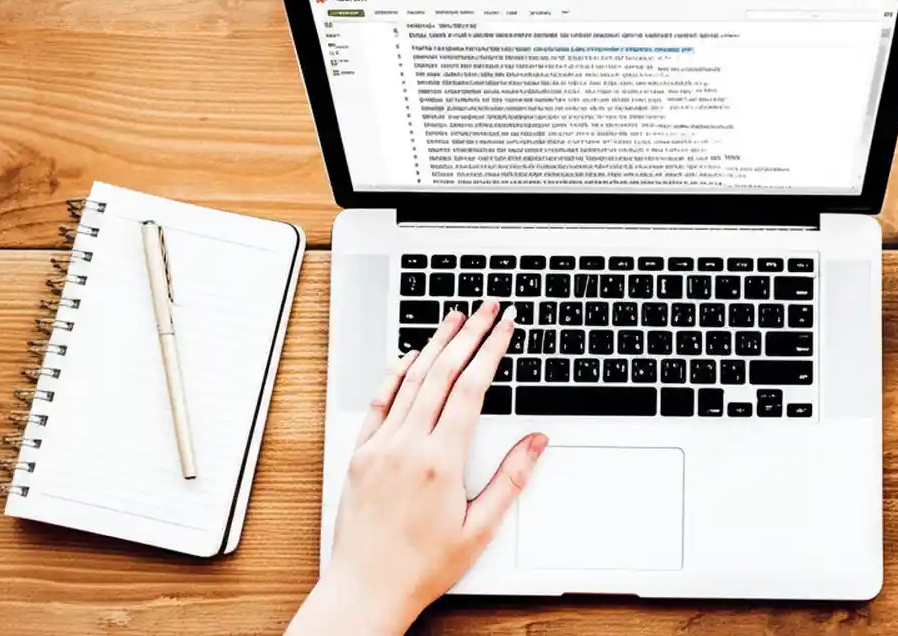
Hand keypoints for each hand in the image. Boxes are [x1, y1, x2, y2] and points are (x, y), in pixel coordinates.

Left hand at [288, 301, 547, 635]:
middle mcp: (407, 446)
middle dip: (469, 334)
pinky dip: (395, 374)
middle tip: (487, 307)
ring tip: (454, 319)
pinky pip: (379, 402)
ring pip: (410, 381)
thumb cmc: (423, 566)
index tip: (505, 326)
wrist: (366, 589)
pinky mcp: (360, 454)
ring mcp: (379, 447)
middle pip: (442, 372)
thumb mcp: (481, 528)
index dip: (491, 350)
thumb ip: (511, 479)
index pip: (471, 388)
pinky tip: (409, 358)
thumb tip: (537, 440)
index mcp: (441, 461)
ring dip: (435, 344)